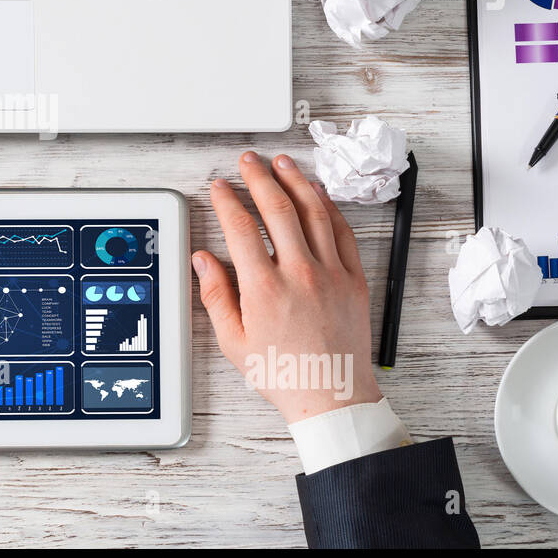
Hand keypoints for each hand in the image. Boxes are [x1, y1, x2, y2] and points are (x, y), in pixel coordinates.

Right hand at [191, 151, 380, 423]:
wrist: (331, 395)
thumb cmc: (283, 373)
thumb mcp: (234, 340)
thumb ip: (216, 295)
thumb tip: (203, 260)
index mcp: (264, 288)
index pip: (241, 227)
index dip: (227, 200)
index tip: (220, 187)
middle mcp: (299, 273)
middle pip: (277, 208)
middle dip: (259, 177)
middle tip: (248, 161)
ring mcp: (331, 273)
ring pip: (313, 211)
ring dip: (295, 181)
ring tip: (282, 163)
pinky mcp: (353, 278)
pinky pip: (342, 231)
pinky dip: (328, 206)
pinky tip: (316, 193)